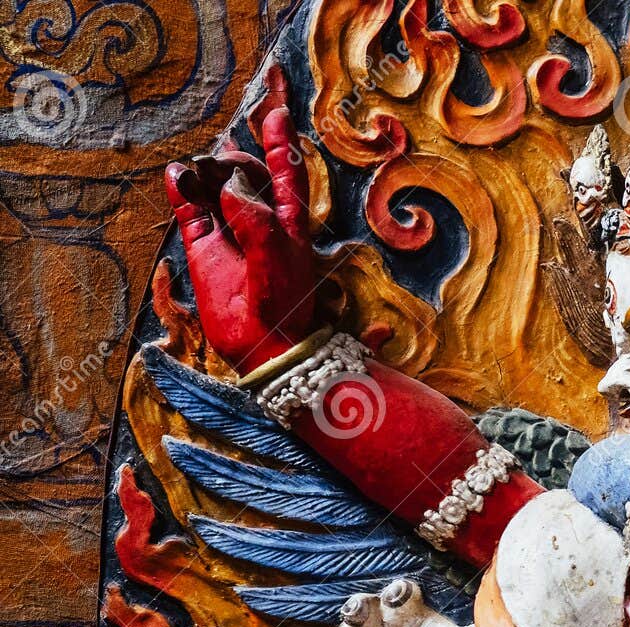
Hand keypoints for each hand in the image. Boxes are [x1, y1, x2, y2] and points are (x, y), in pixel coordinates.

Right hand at [164, 104, 314, 372]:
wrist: (264, 348)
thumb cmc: (283, 304)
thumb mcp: (277, 255)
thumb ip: (255, 217)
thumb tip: (229, 185)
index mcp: (290, 222)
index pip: (286, 174)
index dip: (281, 144)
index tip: (276, 113)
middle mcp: (260, 223)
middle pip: (247, 176)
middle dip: (236, 162)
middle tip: (224, 163)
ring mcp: (230, 234)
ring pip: (215, 189)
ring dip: (206, 174)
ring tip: (199, 171)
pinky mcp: (204, 250)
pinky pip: (191, 212)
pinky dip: (182, 192)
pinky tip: (177, 176)